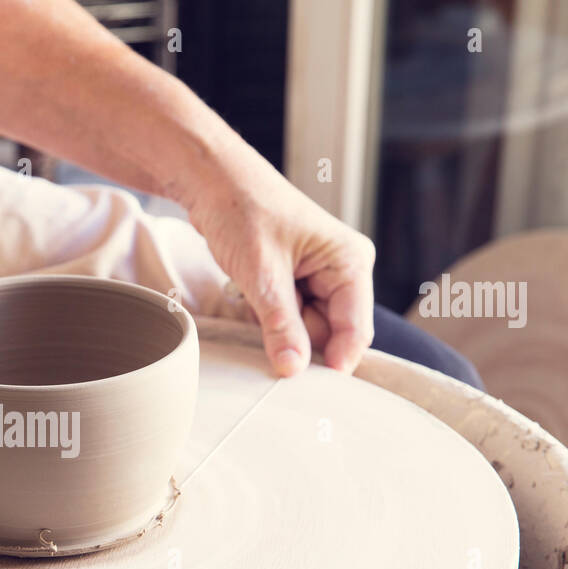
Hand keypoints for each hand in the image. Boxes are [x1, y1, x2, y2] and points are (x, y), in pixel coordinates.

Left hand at [183, 147, 376, 376]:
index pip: (355, 329)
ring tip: (253, 294)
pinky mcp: (297, 283)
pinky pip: (289, 318)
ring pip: (306, 330)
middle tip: (263, 317)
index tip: (305, 387)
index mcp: (350, 262)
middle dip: (298, 339)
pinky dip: (268, 317)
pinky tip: (252, 293)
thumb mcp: (261, 274)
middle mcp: (343, 271)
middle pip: (331, 334)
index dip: (333, 362)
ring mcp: (320, 278)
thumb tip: (294, 369)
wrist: (212, 181)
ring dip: (278, 328)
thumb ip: (281, 325)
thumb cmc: (241, 210)